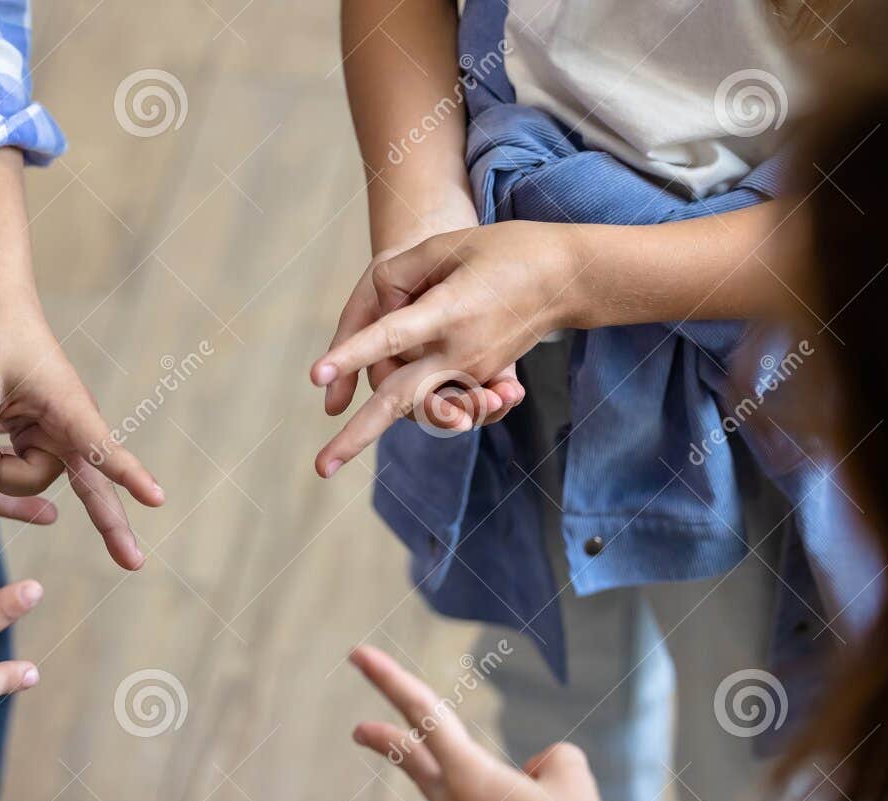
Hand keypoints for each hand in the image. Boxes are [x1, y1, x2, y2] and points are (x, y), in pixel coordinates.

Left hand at [0, 309, 163, 569]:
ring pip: (33, 481)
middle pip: (86, 484)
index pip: (100, 446)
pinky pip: (23, 471)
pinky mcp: (48, 440)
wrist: (0, 312)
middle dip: (111, 524)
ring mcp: (63, 436)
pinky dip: (0, 461)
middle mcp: (73, 426)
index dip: (127, 472)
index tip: (156, 498)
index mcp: (67, 407)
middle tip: (134, 564)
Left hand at [311, 221, 592, 475]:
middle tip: (320, 469)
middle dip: (357, 435)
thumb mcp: (451, 244)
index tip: (317, 374)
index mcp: (451, 312)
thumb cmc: (506, 250)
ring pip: (418, 410)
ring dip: (377, 432)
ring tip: (328, 461)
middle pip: (401, 399)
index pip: (393, 336)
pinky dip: (418, 416)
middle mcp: (460, 351)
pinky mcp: (481, 378)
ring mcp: (472, 370)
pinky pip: (444, 405)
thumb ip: (401, 272)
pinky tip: (375, 432)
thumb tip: (373, 307)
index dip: (354, 354)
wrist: (570, 277)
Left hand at [348, 645, 614, 800]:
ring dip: (490, 777)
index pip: (422, 714)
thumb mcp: (573, 777)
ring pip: (460, 783)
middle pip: (410, 755)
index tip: (358, 655)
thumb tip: (529, 774)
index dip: (390, 679)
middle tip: (355, 730)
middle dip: (382, 737)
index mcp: (468, 779)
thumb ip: (549, 758)